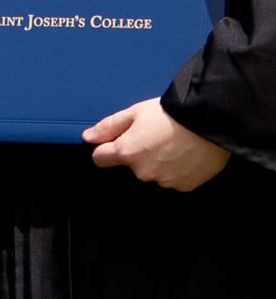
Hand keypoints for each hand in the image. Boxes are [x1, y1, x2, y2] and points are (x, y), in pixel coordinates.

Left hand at [84, 98, 230, 191]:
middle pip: (130, 164)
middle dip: (136, 152)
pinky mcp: (184, 186)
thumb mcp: (134, 112)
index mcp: (127, 152)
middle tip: (154, 134)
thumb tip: (89, 137)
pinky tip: (183, 153)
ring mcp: (164, 181)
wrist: (209, 123)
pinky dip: (175, 169)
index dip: (105, 148)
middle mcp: (143, 172)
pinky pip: (172, 178)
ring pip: (152, 172)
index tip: (113, 141)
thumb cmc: (172, 114)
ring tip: (172, 142)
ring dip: (157, 161)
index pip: (100, 159)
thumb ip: (108, 127)